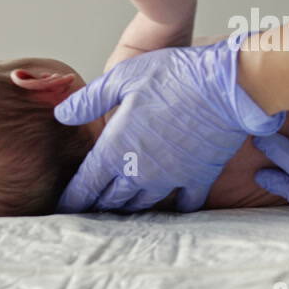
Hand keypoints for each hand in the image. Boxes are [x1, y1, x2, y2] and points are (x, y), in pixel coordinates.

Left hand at [53, 36, 285, 213]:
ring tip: (120, 211)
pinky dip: (174, 207)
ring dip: (129, 208)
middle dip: (97, 206)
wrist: (226, 87)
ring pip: (142, 203)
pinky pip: (184, 204)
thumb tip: (62, 114)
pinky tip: (170, 204)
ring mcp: (171, 178)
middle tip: (88, 212)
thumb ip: (89, 100)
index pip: (86, 185)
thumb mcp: (122, 77)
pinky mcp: (198, 177)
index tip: (64, 208)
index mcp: (117, 148)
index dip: (73, 199)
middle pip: (112, 199)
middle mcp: (140, 171)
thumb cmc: (174, 76)